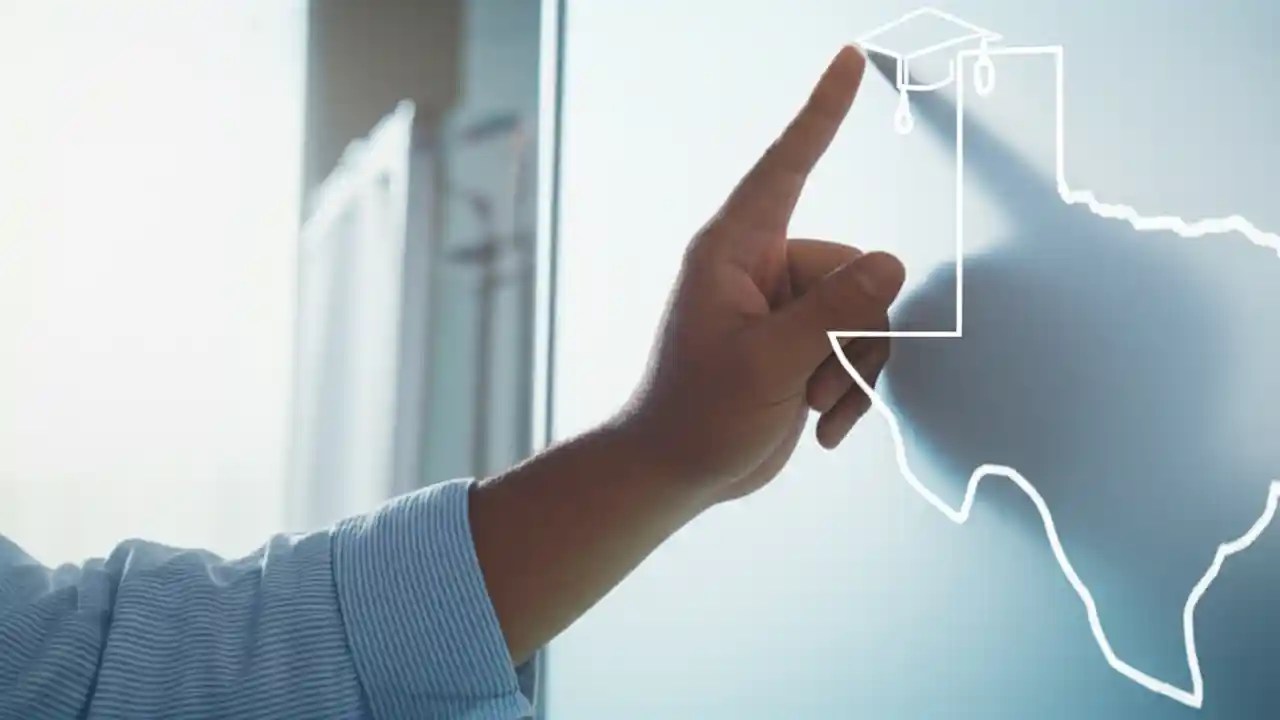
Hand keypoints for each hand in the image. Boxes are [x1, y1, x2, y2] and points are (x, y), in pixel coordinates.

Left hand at [613, 46, 905, 503]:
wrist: (677, 472)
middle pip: (855, 269)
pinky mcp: (801, 345)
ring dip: (852, 372)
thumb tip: (890, 264)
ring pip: (866, 315)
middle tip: (818, 382)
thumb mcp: (769, 362)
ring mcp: (785, 309)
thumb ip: (834, 312)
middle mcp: (763, 269)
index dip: (821, 112)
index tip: (848, 61)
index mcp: (735, 251)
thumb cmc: (698, 414)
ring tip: (811, 406)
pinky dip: (850, 391)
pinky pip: (859, 348)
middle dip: (854, 335)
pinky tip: (819, 425)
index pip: (787, 166)